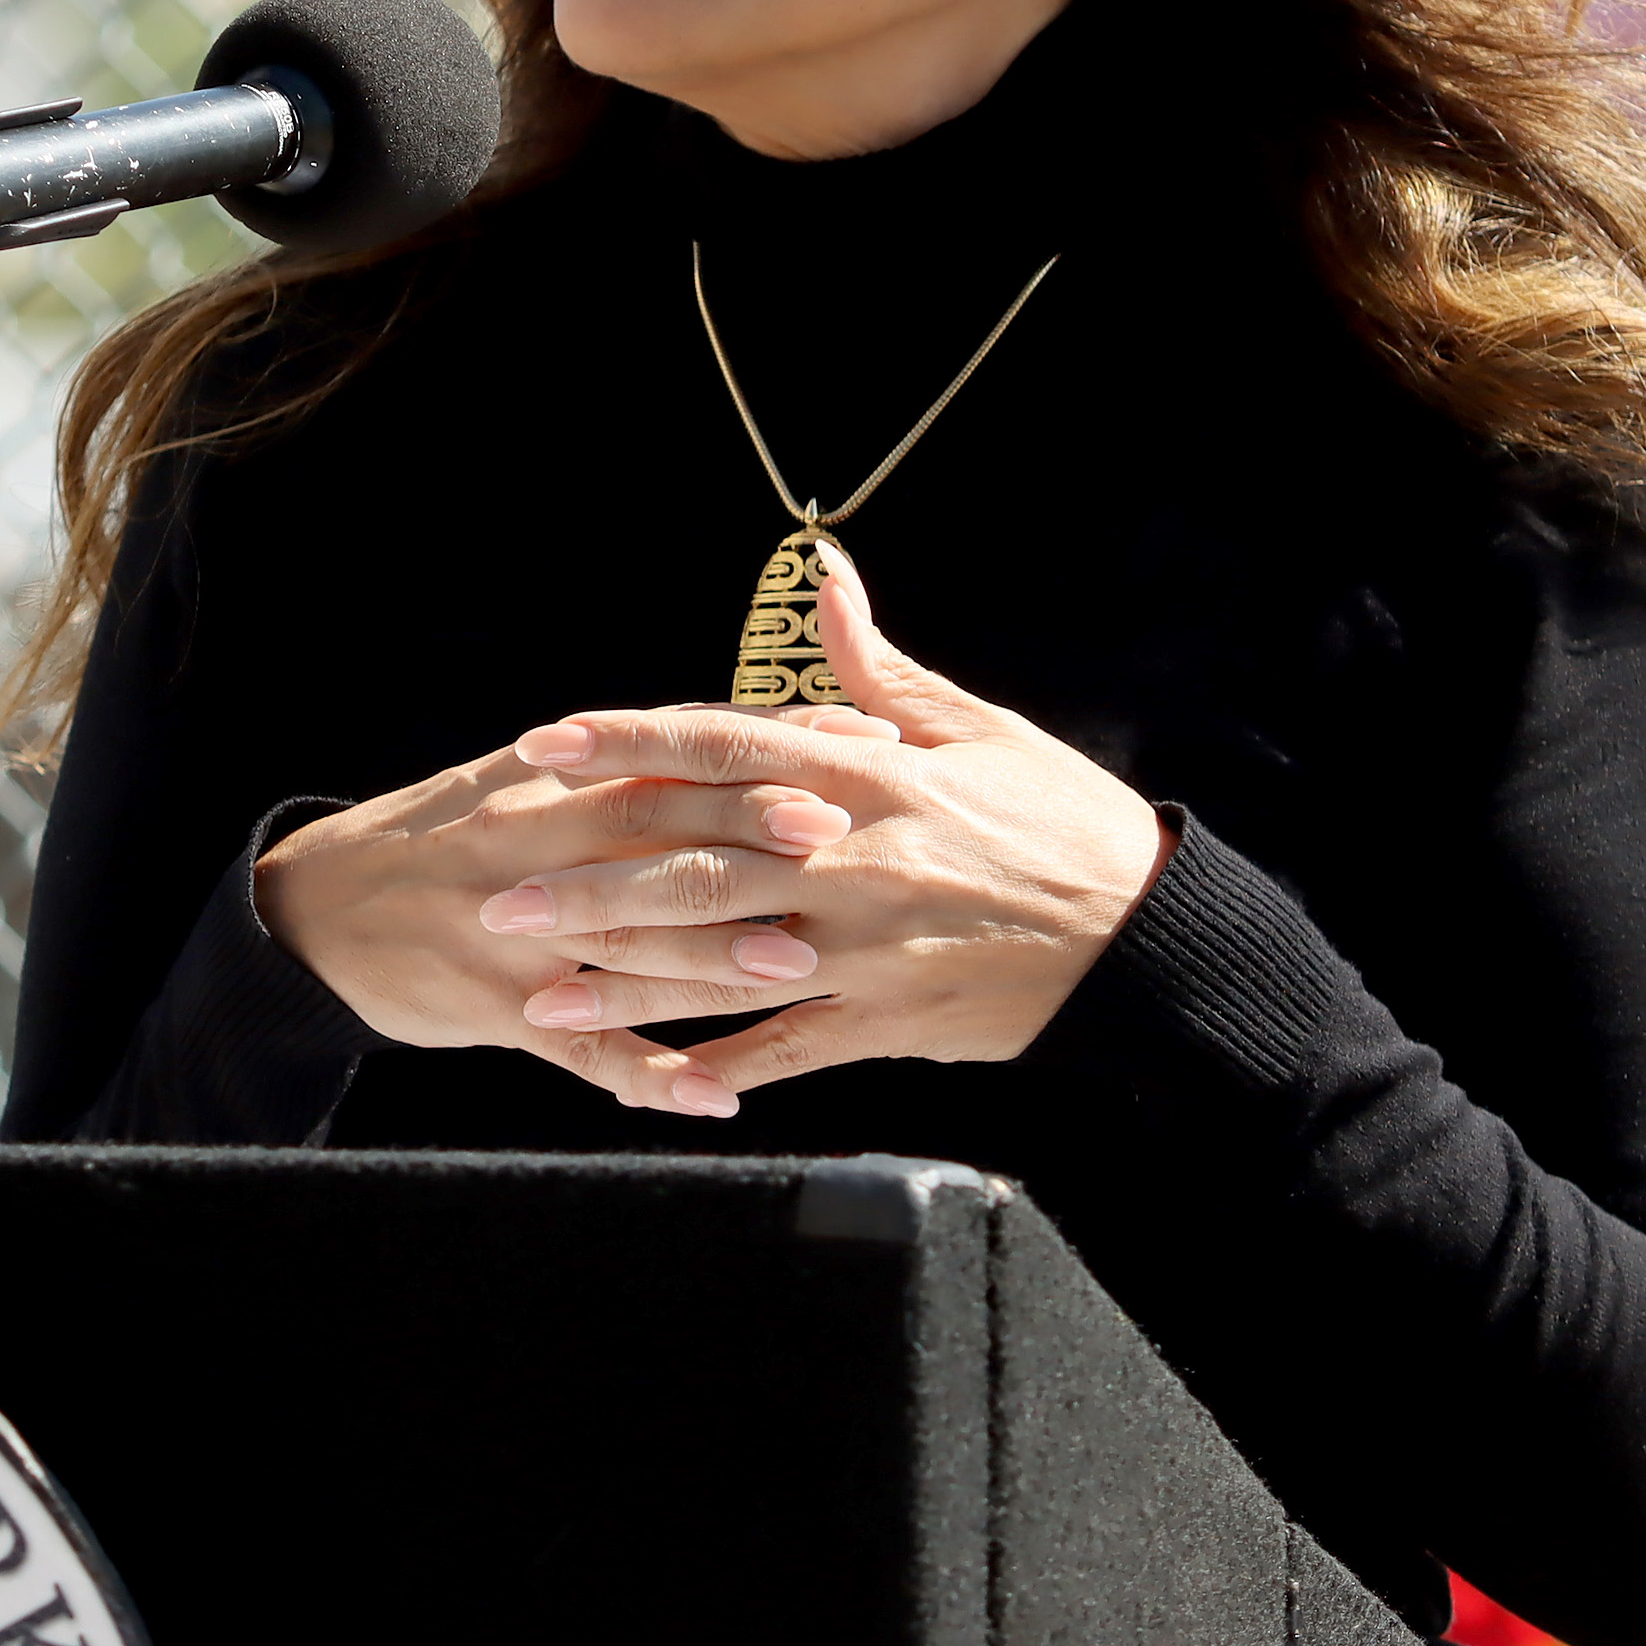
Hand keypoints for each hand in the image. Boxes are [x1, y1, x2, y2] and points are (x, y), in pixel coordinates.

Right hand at [254, 730, 854, 1114]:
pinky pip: (581, 1050)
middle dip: (746, 827)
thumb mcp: (518, 781)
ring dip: (712, 952)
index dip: (763, 744)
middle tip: (835, 832)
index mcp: (551, 780)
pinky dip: (648, 1073)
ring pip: (624, 940)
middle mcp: (533, 842)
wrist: (316, 908)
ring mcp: (514, 931)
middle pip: (651, 828)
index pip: (672, 751)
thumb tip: (738, 730)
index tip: (846, 743)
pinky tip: (715, 1098)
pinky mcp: (495, 1009)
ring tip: (799, 963)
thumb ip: (623, 762)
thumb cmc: (444, 837)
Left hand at [504, 538, 1169, 1107]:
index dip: (625, 742)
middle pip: (696, 863)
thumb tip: (823, 572)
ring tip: (535, 993)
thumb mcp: (974, 727)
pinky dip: (714, 1063)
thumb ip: (877, 666)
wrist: (1145, 935)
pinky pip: (783, 1045)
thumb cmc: (1058, 819)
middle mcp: (854, 857)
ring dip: (620, 980)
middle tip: (499, 892)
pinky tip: (646, 1074)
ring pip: (720, 964)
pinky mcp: (887, 1019)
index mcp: (868, 775)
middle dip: (589, 881)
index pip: (722, 744)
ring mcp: (865, 946)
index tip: (543, 743)